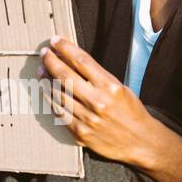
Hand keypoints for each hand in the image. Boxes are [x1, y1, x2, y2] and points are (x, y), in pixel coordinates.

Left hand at [37, 36, 161, 167]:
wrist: (140, 142)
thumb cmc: (131, 112)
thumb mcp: (120, 87)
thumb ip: (98, 75)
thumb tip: (73, 59)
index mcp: (110, 86)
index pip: (81, 60)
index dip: (65, 48)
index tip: (56, 40)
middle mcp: (98, 102)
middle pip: (65, 75)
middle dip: (50, 60)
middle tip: (44, 52)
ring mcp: (87, 119)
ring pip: (58, 93)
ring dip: (46, 79)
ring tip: (41, 69)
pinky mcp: (80, 133)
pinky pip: (59, 112)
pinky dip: (50, 98)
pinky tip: (46, 89)